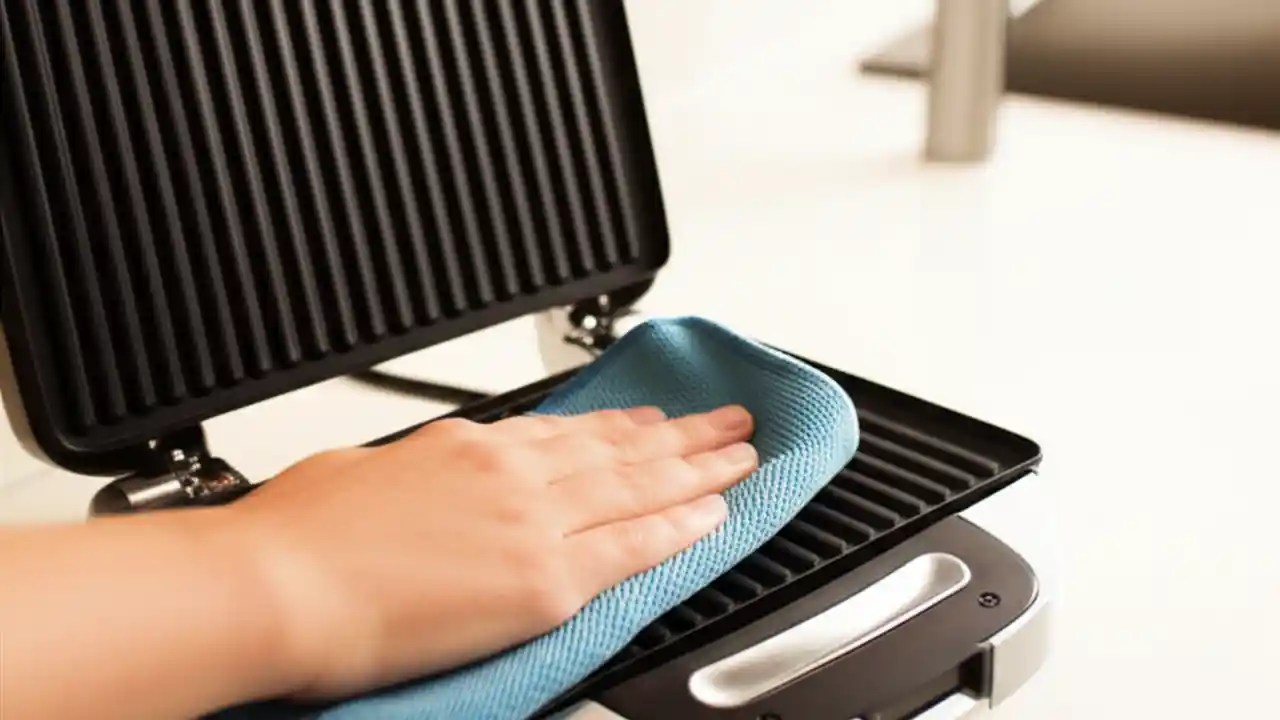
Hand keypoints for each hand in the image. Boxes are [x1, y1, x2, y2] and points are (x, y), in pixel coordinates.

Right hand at [230, 404, 756, 698]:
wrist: (276, 587)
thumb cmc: (293, 539)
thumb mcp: (355, 474)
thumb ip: (409, 475)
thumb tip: (417, 481)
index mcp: (466, 446)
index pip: (565, 432)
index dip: (618, 426)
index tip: (650, 420)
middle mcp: (511, 475)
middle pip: (618, 450)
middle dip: (682, 435)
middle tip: (729, 420)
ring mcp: (535, 525)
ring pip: (640, 488)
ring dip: (699, 470)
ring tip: (742, 455)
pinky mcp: (545, 584)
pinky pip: (634, 550)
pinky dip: (680, 529)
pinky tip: (714, 516)